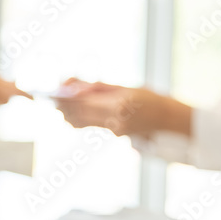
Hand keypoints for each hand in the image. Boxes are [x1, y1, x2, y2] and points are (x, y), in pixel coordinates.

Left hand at [53, 78, 191, 136]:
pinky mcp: (115, 135)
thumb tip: (74, 84)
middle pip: (77, 114)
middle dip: (62, 105)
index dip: (63, 96)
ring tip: (58, 103)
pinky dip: (79, 119)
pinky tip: (73, 112)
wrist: (171, 120)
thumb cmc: (152, 98)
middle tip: (49, 96)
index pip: (81, 102)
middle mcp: (113, 121)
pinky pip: (91, 126)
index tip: (51, 90)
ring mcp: (113, 130)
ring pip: (81, 123)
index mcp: (117, 106)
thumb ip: (99, 87)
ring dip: (68, 113)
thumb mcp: (126, 87)